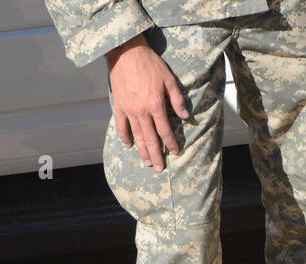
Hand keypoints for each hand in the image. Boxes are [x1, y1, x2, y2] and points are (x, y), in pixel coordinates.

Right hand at [106, 34, 190, 171]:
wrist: (126, 52)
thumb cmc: (150, 64)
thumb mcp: (169, 79)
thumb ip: (177, 99)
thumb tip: (185, 116)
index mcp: (156, 105)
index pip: (165, 130)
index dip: (171, 143)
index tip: (175, 152)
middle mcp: (142, 111)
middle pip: (150, 139)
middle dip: (156, 155)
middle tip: (159, 168)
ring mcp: (129, 110)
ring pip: (136, 136)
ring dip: (142, 151)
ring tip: (147, 162)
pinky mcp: (119, 106)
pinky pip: (121, 126)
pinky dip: (125, 137)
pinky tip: (129, 146)